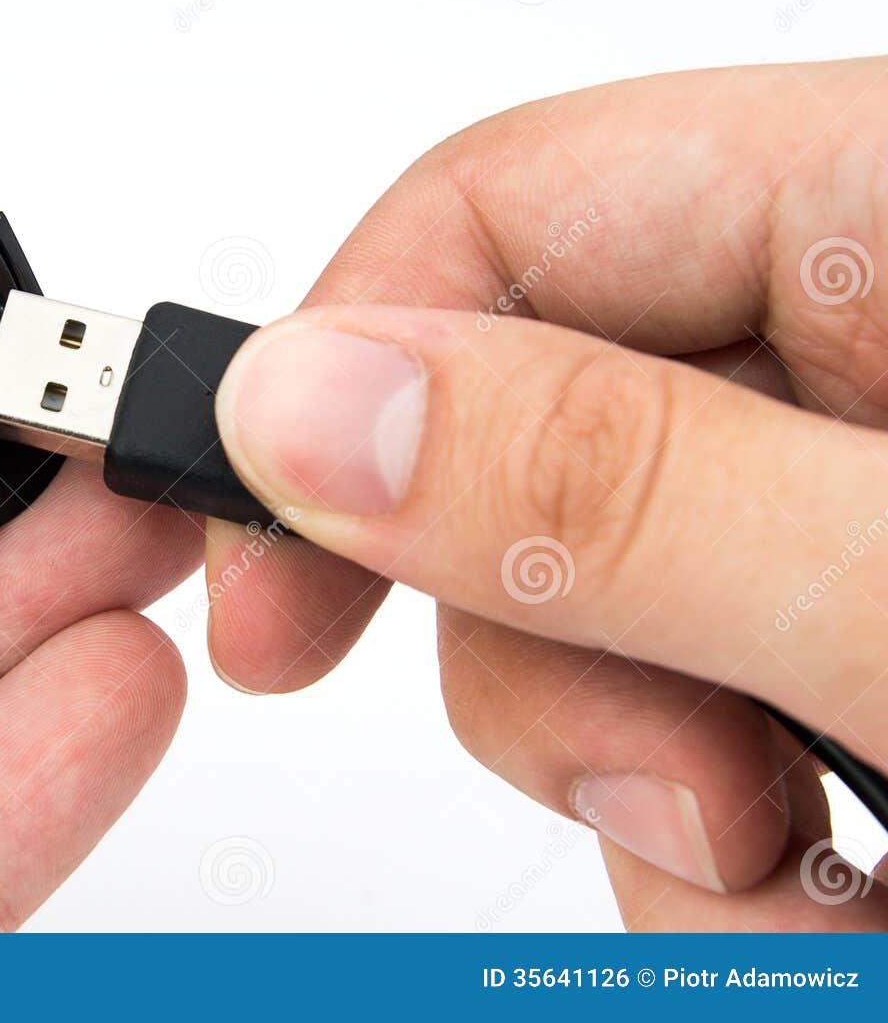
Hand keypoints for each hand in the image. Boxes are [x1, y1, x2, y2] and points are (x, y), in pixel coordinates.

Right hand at [207, 58, 887, 928]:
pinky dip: (708, 830)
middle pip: (516, 435)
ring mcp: (843, 493)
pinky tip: (836, 884)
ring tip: (805, 882)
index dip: (339, 378)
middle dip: (536, 652)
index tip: (262, 582)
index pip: (500, 206)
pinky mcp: (842, 622)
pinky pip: (674, 701)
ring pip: (577, 601)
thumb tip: (304, 409)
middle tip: (673, 795)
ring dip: (632, 774)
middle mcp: (854, 338)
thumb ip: (617, 489)